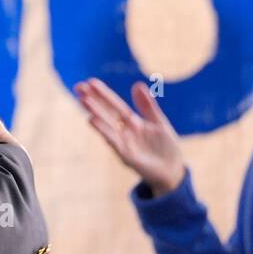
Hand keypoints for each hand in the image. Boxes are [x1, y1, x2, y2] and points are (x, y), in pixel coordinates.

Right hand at [74, 78, 184, 196]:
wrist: (173, 171)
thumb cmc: (166, 148)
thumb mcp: (159, 122)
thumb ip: (147, 106)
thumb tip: (136, 84)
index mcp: (132, 122)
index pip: (114, 105)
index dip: (103, 94)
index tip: (90, 82)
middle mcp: (124, 132)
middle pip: (106, 112)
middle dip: (93, 100)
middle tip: (78, 86)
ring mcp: (124, 143)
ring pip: (107, 125)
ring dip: (95, 112)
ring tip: (83, 99)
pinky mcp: (126, 156)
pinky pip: (113, 141)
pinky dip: (103, 130)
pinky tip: (91, 120)